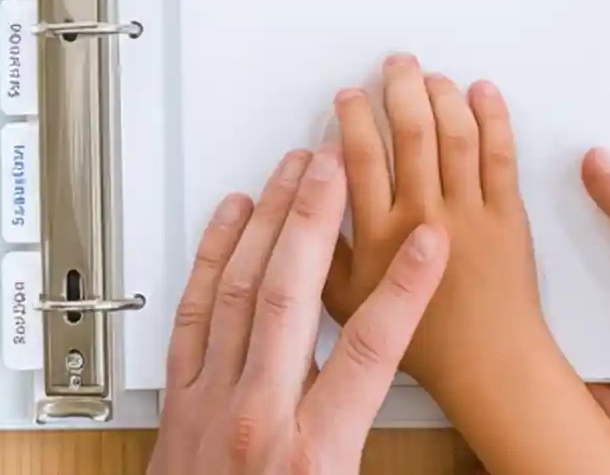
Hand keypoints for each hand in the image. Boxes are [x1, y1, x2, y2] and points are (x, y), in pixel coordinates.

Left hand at [148, 148, 449, 474]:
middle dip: (317, 219)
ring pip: (239, 291)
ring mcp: (210, 403)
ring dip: (268, 221)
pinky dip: (210, 256)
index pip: (371, 351)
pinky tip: (229, 218)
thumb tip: (429, 405)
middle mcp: (257, 418)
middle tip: (339, 164)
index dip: (404, 288)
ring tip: (292, 171)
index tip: (430, 242)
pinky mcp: (179, 400)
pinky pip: (193, 312)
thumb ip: (384, 450)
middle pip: (290, 295)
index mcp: (313, 456)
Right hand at [322, 54, 550, 394]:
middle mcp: (422, 216)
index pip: (362, 156)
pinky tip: (483, 94)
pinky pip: (501, 155)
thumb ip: (321, 254)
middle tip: (395, 65)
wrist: (487, 363)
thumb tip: (305, 207)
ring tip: (431, 75)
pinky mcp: (508, 216)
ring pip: (455, 135)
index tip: (350, 96)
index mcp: (378, 235)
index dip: (355, 116)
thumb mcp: (347, 305)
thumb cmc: (421, 340)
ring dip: (442, 95)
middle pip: (411, 133)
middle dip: (400, 89)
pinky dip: (493, 117)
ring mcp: (469, 213)